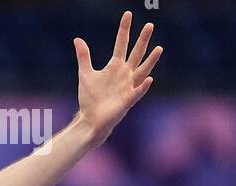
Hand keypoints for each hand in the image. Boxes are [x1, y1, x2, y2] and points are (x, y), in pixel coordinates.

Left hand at [75, 13, 161, 143]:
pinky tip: (150, 79)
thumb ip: (84, 57)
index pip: (121, 43)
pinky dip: (143, 86)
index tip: (128, 14)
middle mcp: (125, 74)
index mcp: (115, 66)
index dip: (124, 29)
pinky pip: (138, 92)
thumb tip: (77, 39)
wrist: (90, 120)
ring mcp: (128, 87)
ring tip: (158, 48)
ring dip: (150, 61)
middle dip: (142, 40)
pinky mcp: (127, 101)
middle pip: (136, 53)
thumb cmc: (90, 99)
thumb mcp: (85, 74)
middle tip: (150, 25)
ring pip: (142, 71)